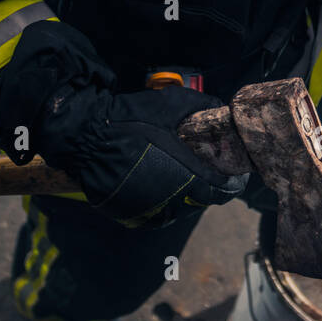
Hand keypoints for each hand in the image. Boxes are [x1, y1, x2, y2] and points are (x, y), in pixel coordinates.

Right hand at [35, 81, 248, 228]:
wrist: (86, 137)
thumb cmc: (130, 120)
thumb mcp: (171, 103)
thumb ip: (201, 106)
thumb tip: (219, 109)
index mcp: (188, 176)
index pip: (223, 190)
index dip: (233, 183)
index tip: (236, 174)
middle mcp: (172, 201)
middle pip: (202, 200)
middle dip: (207, 186)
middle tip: (203, 169)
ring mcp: (151, 212)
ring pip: (180, 210)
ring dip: (184, 196)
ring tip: (178, 175)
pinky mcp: (132, 217)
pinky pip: (157, 214)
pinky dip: (162, 203)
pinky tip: (156, 184)